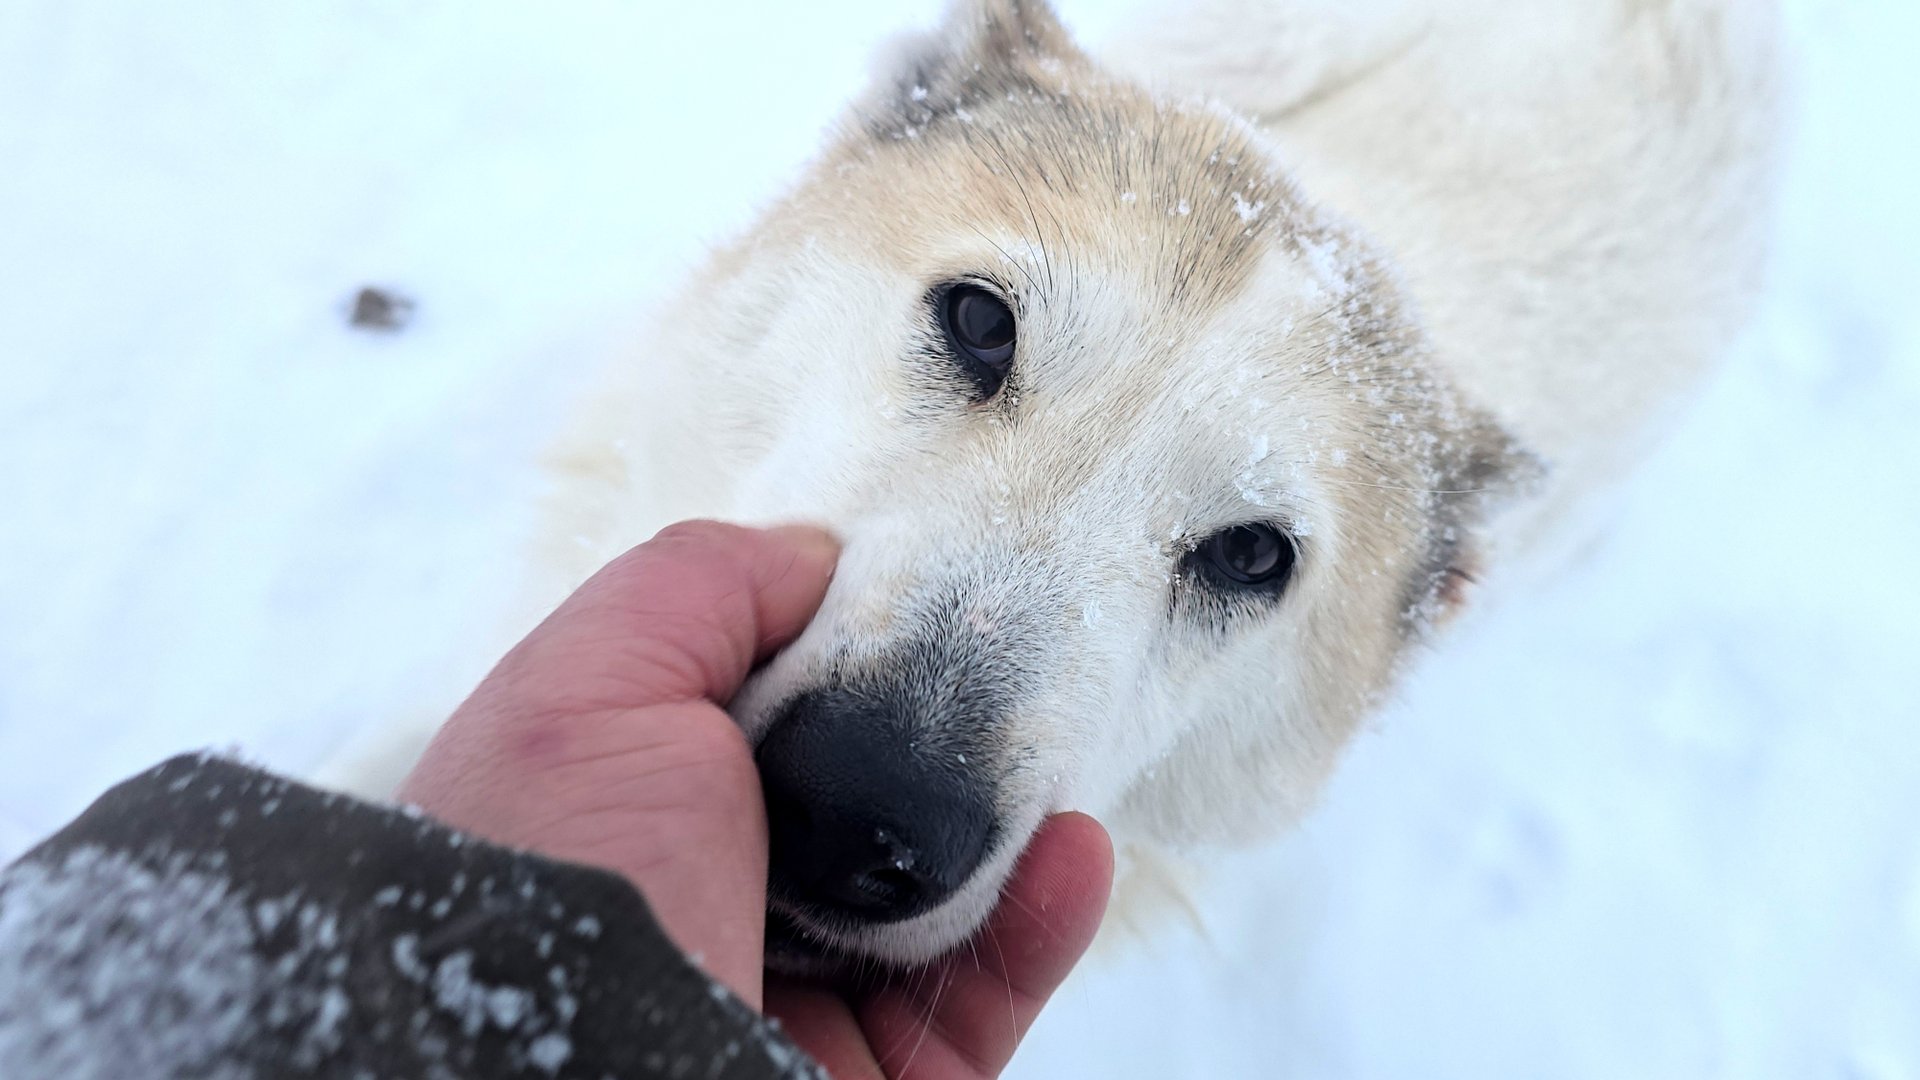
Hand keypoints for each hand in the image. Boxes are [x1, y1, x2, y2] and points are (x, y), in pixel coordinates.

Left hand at [397, 520, 1111, 1076]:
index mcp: (620, 813)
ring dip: (1003, 824)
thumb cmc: (563, 887)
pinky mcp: (877, 1079)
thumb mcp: (588, 691)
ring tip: (1050, 757)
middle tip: (1009, 672)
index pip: (745, 710)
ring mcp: (793, 998)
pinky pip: (981, 1000)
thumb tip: (816, 559)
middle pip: (850, 801)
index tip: (909, 599)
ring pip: (932, 897)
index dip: (824, 650)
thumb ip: (699, 591)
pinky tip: (1072, 855)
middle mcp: (702, 903)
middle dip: (931, 736)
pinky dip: (1039, 927)